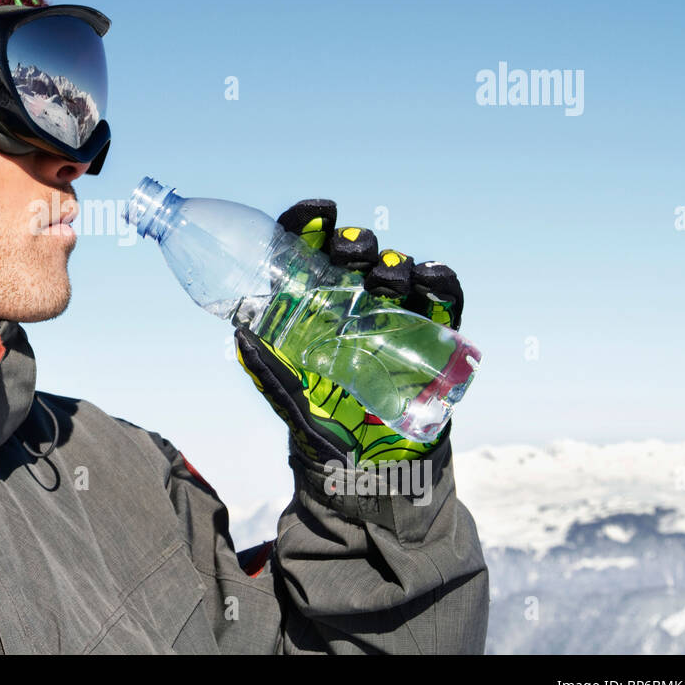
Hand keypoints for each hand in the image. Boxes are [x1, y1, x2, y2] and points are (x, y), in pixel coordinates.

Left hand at [234, 199, 463, 465]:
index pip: (310, 250)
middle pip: (355, 253)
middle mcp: (353, 302)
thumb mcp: (287, 394)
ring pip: (397, 269)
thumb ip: (266, 365)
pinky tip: (428, 279)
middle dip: (353, 242)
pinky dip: (439, 281)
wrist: (369, 472)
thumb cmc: (321, 426)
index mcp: (314, 305)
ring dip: (392, 262)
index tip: (318, 213)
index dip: (312, 224)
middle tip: (347, 252)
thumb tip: (240, 330)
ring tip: (382, 280)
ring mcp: (394, 316)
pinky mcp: (432, 336)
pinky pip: (443, 299)